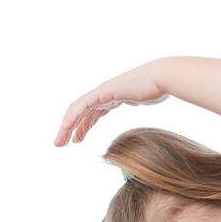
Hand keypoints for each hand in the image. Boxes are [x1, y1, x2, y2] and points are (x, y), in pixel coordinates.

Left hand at [54, 60, 168, 146]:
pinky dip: (73, 116)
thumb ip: (137, 101)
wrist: (160, 78)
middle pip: (80, 112)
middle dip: (70, 128)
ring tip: (61, 142)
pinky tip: (66, 127)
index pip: (90, 112)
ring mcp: (102, 92)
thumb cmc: (156, 89)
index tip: (77, 140)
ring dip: (67, 127)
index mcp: (111, 97)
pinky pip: (83, 106)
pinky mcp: (103, 93)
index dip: (82, 126)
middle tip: (60, 144)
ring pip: (78, 110)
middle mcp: (103, 94)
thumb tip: (141, 106)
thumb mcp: (143, 100)